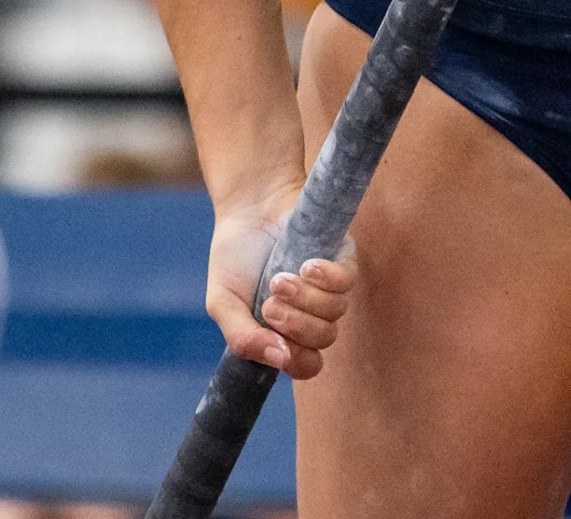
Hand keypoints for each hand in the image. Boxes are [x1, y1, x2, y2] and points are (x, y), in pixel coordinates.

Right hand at [208, 186, 355, 379]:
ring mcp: (328, 285)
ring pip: (336, 311)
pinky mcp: (341, 256)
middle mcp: (311, 312)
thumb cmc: (235, 255)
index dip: (298, 361)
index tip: (276, 342)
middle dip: (295, 326)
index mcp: (284, 330)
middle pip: (323, 339)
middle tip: (270, 304)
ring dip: (305, 299)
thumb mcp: (223, 303)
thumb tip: (280, 360)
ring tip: (279, 279)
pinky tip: (306, 266)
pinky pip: (347, 280)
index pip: (308, 364)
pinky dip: (327, 278)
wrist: (247, 205)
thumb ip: (243, 338)